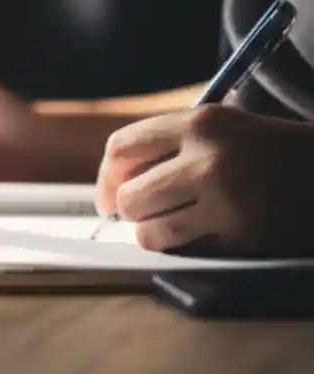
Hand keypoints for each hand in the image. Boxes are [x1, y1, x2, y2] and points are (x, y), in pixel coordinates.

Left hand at [96, 106, 313, 255]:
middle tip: (145, 214)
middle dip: (131, 211)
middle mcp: (210, 159)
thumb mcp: (223, 129)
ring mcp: (227, 200)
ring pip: (149, 231)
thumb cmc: (268, 152)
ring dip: (153, 234)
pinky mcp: (243, 236)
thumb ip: (169, 147)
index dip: (105, 177)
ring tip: (173, 227)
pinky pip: (184, 251)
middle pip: (129, 195)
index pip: (122, 147)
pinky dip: (184, 249)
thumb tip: (110, 188)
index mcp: (202, 123)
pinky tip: (202, 236)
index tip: (107, 198)